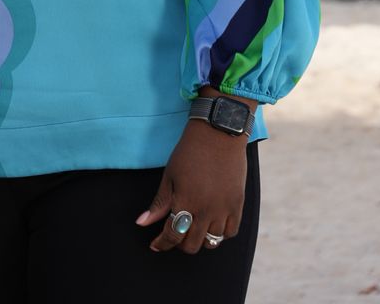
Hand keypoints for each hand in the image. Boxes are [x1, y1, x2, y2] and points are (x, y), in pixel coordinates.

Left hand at [136, 121, 248, 254]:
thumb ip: (159, 203)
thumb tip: (142, 223)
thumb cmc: (189, 152)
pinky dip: (220, 234)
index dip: (162, 243)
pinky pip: (230, 233)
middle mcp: (205, 211)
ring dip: (199, 239)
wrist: (218, 134)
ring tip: (193, 228)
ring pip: (211, 242)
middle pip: (192, 244)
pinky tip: (212, 224)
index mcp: (185, 202)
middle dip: (179, 243)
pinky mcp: (237, 205)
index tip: (155, 244)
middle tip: (174, 233)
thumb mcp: (169, 175)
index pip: (172, 235)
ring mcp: (224, 209)